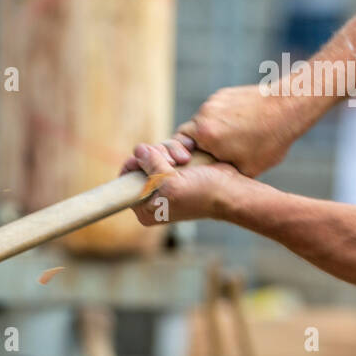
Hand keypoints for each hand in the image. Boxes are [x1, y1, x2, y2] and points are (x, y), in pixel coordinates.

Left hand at [120, 139, 243, 224]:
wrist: (231, 190)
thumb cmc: (203, 194)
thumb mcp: (171, 183)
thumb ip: (151, 166)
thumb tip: (138, 150)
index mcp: (146, 208)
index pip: (124, 183)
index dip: (134, 167)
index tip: (147, 161)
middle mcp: (153, 196)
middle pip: (139, 164)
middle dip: (155, 156)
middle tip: (173, 161)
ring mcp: (165, 181)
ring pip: (154, 153)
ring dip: (169, 150)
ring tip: (185, 157)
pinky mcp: (177, 168)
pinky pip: (167, 149)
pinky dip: (176, 147)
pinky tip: (188, 151)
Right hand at [176, 83, 319, 176]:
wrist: (287, 107)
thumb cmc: (269, 141)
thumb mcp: (246, 169)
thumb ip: (222, 172)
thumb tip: (212, 178)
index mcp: (204, 134)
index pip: (178, 146)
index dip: (184, 157)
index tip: (197, 163)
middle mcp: (204, 115)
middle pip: (189, 134)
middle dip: (200, 145)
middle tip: (217, 155)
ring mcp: (213, 101)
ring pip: (203, 122)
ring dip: (212, 132)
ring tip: (234, 141)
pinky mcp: (223, 93)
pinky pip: (216, 111)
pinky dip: (223, 120)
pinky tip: (241, 127)